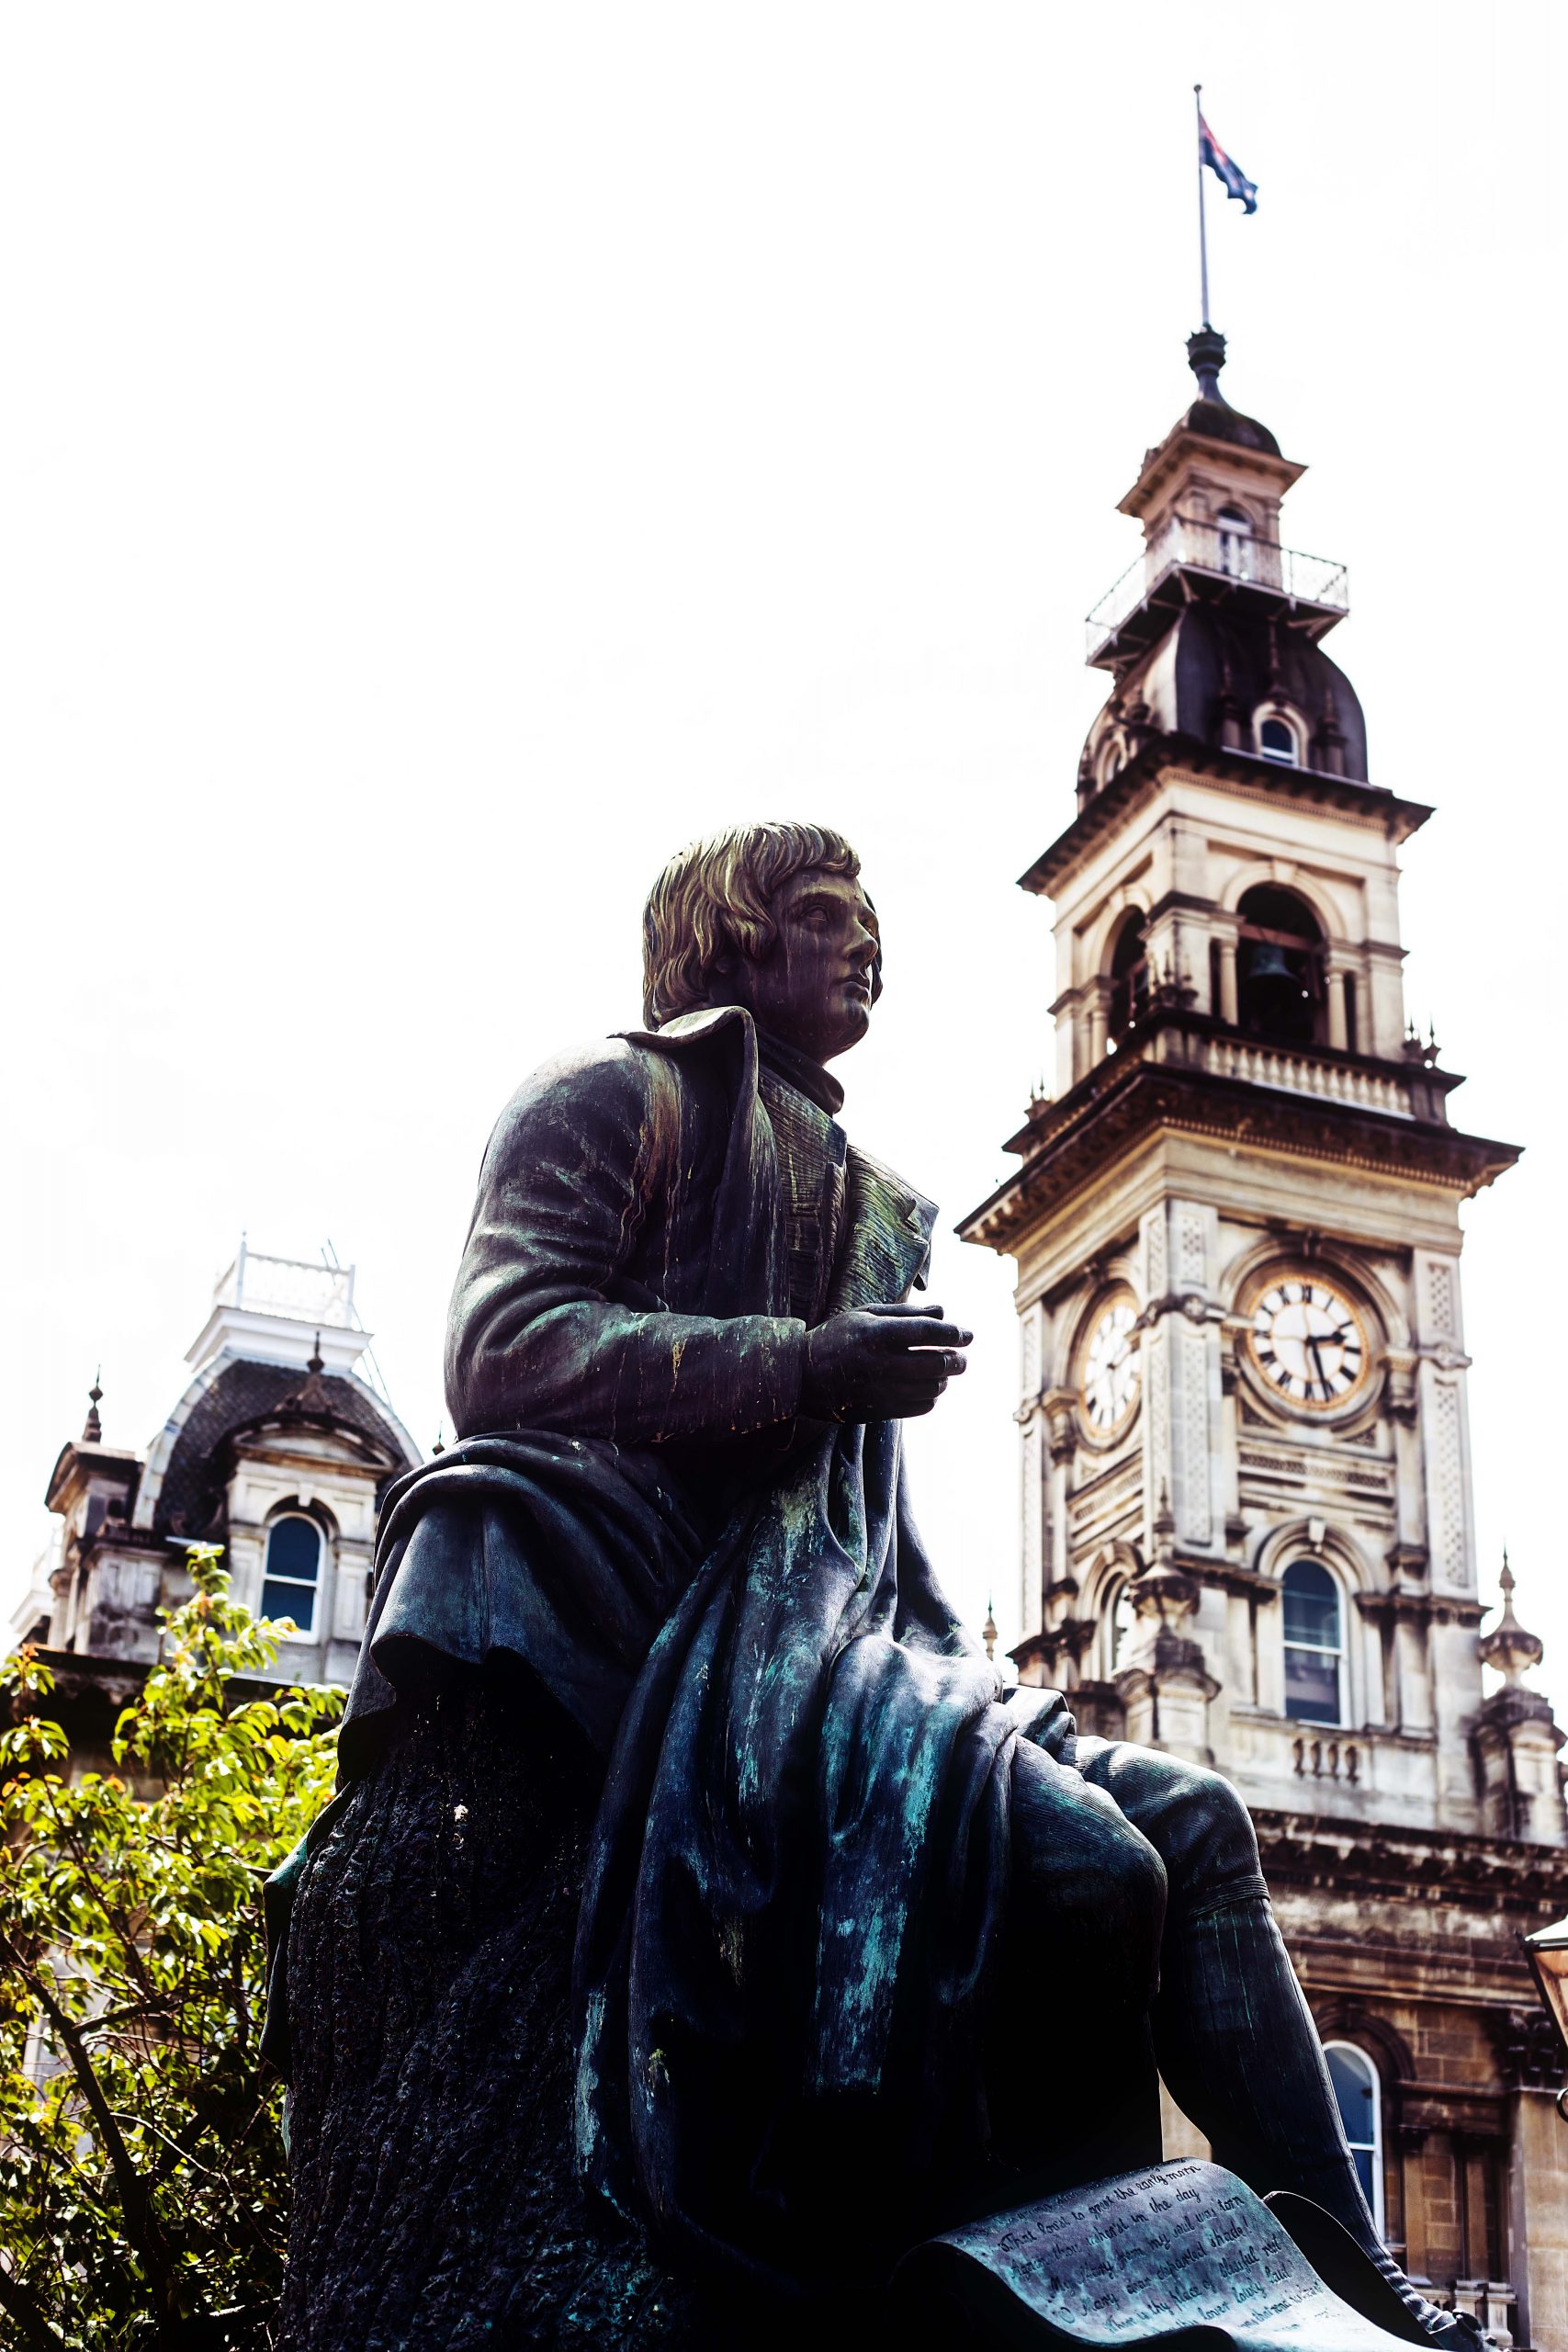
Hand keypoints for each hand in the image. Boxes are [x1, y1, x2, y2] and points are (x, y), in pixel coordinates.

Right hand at [801, 1304, 971, 1423]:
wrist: (802, 1376)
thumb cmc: (836, 1338)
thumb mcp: (866, 1315)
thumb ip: (907, 1313)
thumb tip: (944, 1311)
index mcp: (878, 1333)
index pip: (930, 1333)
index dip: (955, 1334)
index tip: (967, 1335)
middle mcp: (882, 1363)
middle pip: (937, 1363)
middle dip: (957, 1359)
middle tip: (961, 1357)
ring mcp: (882, 1390)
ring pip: (933, 1388)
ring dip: (944, 1379)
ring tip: (941, 1371)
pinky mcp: (880, 1411)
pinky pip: (921, 1407)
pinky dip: (931, 1397)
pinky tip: (927, 1387)